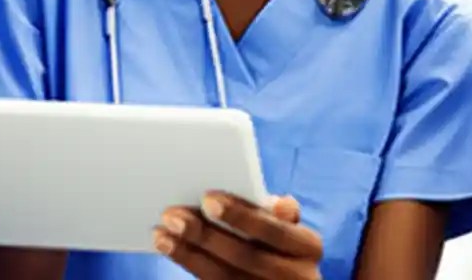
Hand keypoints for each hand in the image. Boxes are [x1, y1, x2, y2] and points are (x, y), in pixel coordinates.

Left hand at [153, 192, 322, 278]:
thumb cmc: (281, 241)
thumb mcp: (290, 225)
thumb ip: (279, 213)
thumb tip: (275, 202)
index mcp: (309, 247)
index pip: (275, 231)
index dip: (242, 216)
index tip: (208, 198)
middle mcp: (296, 277)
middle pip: (245, 257)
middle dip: (206, 235)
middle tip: (173, 214)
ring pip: (224, 277)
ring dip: (188, 253)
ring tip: (162, 232)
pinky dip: (189, 263)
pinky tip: (170, 247)